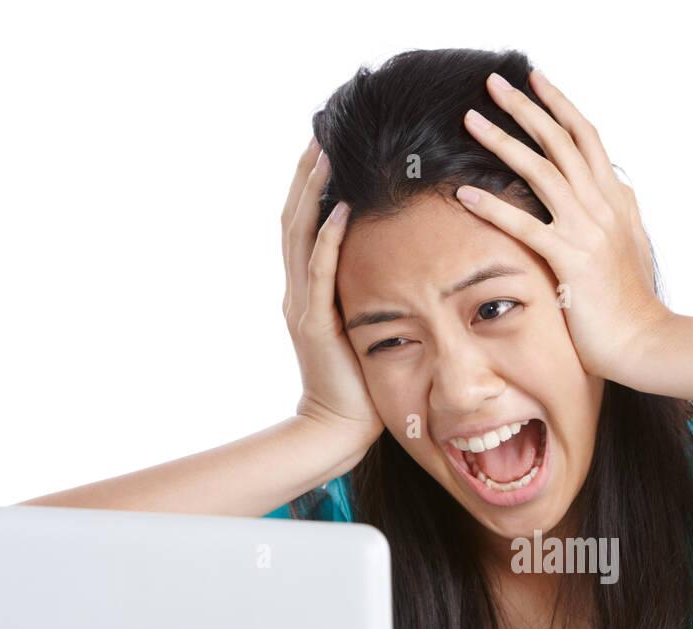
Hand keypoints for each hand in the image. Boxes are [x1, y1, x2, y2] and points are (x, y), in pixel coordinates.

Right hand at [281, 137, 383, 448]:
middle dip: (307, 177)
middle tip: (321, 135)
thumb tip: (396, 271)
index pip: (307, 229)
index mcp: (310, 293)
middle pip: (296, 220)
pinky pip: (320, 271)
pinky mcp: (314, 324)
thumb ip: (370, 299)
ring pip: (300, 236)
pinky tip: (340, 208)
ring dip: (312, 192)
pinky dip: (328, 237)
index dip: (313, 189)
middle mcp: (298, 292)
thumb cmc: (361, 387)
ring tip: (324, 153)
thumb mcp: (367, 331)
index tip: (328, 152)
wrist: (337, 430)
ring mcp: (302, 306)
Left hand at [455, 68, 670, 382]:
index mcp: (617, 201)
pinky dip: (493, 206)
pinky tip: (465, 193)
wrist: (645, 342)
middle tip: (494, 82)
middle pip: (562, 141)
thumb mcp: (632, 248)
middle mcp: (604, 207)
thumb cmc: (633, 305)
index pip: (587, 138)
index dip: (560, 106)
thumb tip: (619, 191)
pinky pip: (525, 225)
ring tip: (472, 120)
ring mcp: (588, 232)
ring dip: (504, 140)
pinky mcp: (571, 261)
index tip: (536, 81)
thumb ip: (622, 215)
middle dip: (526, 107)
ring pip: (542, 170)